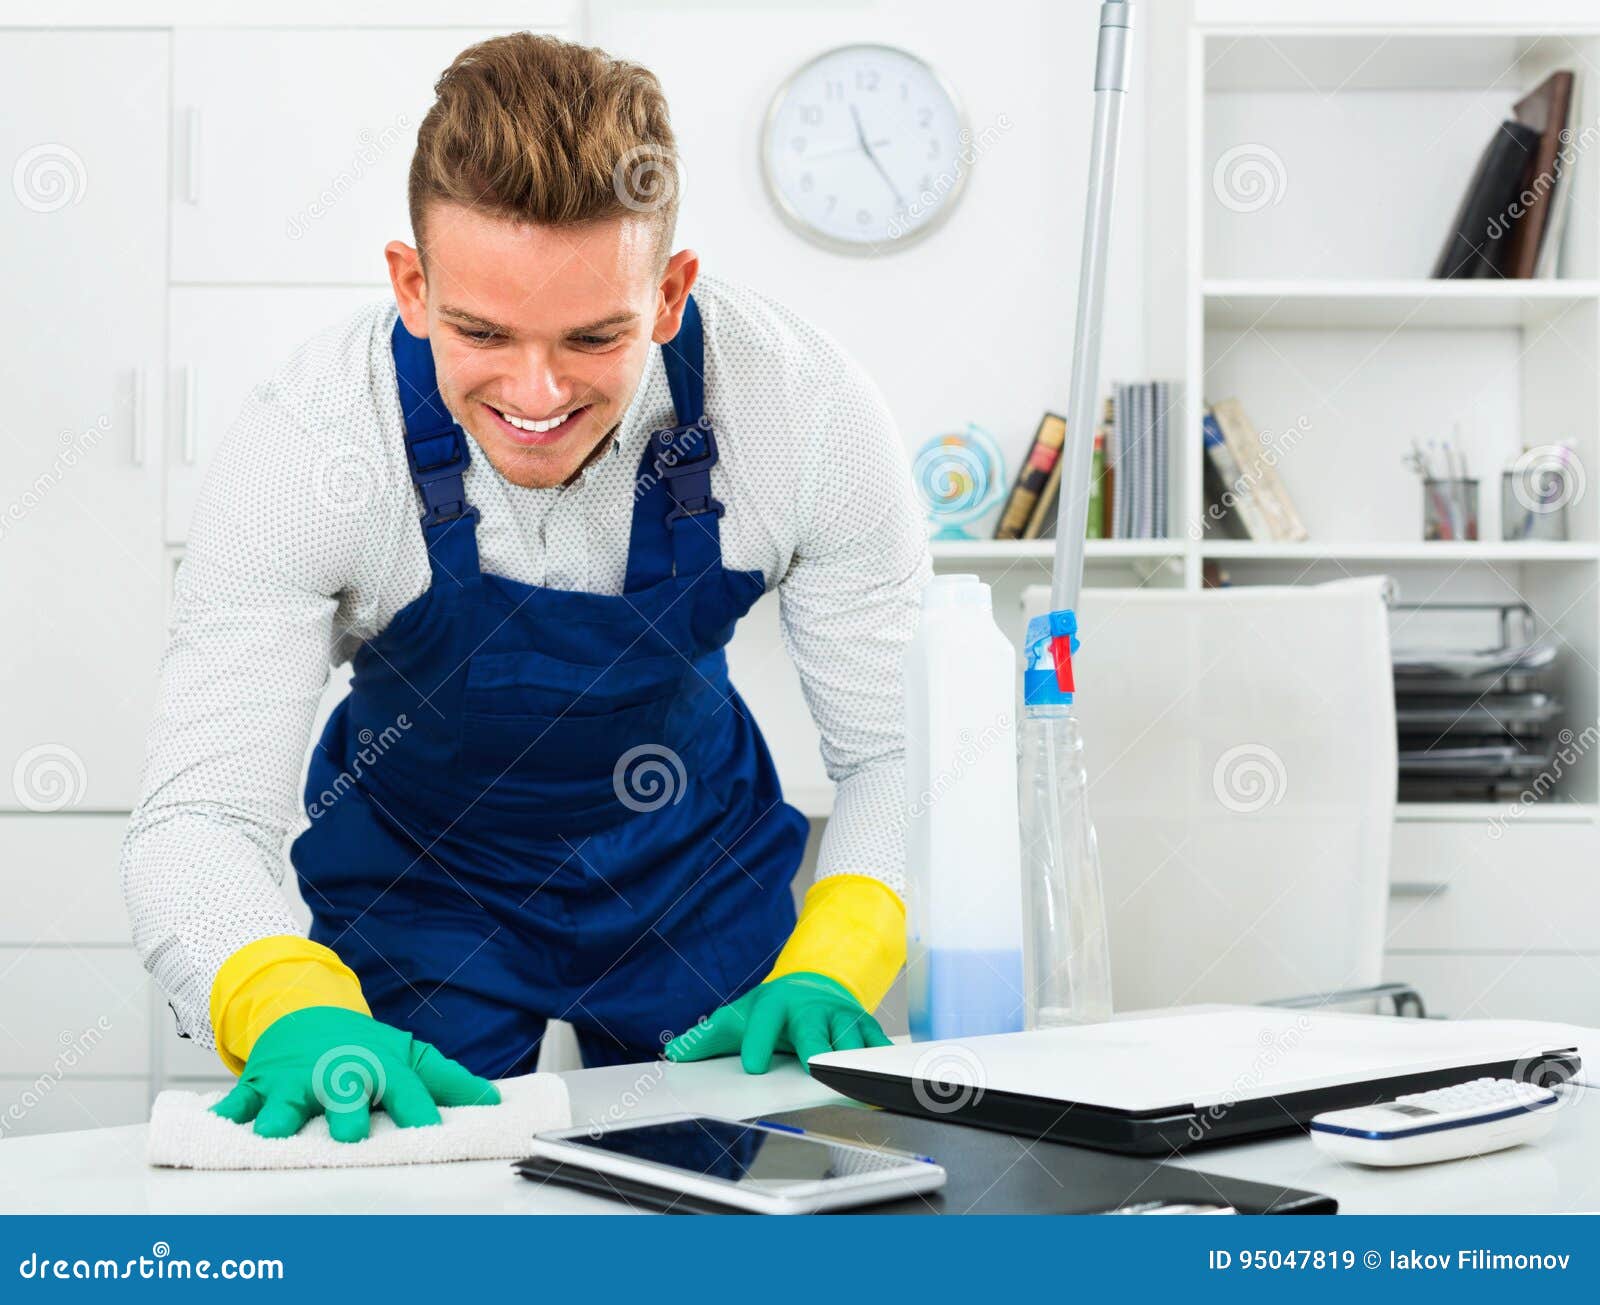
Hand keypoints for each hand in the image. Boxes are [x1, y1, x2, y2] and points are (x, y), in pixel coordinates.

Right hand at [211, 1006, 499, 1141]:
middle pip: (344, 1093)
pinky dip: (228, 1110)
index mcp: (379, 1068)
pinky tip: (220, 1122)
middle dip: (346, 1112)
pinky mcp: (259, 1082)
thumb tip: (493, 1102)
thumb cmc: (362, 1046)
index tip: (429, 1130)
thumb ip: (448, 1081)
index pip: (406, 1089)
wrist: (307, 1012)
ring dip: (279, 1114)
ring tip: (272, 1131)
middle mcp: (337, 1073)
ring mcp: (295, 1078)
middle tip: (350, 1134)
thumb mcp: (408, 1056)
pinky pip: (239, 1098)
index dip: (419, 1110)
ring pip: (287, 1098)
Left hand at [663, 972, 892, 1073]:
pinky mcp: (864, 1026)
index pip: (765, 1020)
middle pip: (814, 1027)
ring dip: (853, 1057)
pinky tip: (884, 1079)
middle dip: (815, 1047)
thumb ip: (706, 1038)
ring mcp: (840, 1016)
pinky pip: (876, 1042)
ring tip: (854, 1081)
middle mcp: (811, 1007)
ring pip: (850, 1035)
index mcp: (776, 1003)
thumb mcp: (737, 1018)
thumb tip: (675, 1054)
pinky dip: (881, 1060)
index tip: (753, 1066)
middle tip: (813, 1067)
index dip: (758, 1042)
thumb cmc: (772, 1010)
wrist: (811, 985)